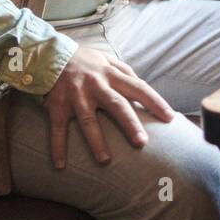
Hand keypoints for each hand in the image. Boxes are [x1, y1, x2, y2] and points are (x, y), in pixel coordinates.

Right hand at [42, 45, 175, 168]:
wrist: (51, 54)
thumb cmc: (85, 61)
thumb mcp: (107, 60)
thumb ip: (126, 72)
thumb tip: (143, 87)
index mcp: (111, 74)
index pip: (138, 87)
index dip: (155, 101)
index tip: (169, 117)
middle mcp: (96, 85)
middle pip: (116, 105)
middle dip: (130, 124)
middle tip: (142, 142)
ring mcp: (76, 96)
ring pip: (88, 120)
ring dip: (96, 141)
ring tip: (105, 160)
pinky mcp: (58, 105)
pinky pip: (58, 128)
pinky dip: (58, 147)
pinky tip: (61, 165)